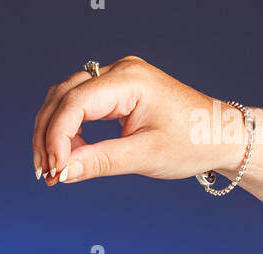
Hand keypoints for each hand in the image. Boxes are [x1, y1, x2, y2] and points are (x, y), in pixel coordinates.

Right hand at [32, 55, 244, 184]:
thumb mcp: (144, 156)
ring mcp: (117, 78)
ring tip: (53, 169)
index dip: (57, 138)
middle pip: (62, 96)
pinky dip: (68, 130)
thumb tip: (62, 172)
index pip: (75, 103)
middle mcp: (119, 71)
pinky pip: (79, 105)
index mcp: (130, 80)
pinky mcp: (116, 92)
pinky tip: (69, 155)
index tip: (54, 171)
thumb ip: (100, 162)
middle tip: (44, 173)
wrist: (217, 134)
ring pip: (65, 99)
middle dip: (47, 135)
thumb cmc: (191, 141)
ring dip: (52, 133)